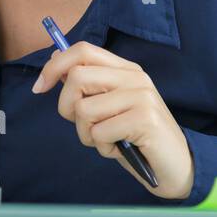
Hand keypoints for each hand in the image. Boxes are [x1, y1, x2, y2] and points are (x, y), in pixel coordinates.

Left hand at [32, 41, 193, 199]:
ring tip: (107, 140)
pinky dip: (103, 147)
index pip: (82, 50)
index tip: (40, 87)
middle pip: (77, 76)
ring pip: (84, 109)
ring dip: (88, 134)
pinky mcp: (145, 120)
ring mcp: (141, 97)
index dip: (54, 66)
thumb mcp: (109, 108)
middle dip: (67, 107)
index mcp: (125, 70)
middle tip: (85, 126)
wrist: (176, 167)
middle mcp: (135, 77)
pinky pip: (100, 132)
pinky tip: (120, 149)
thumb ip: (88, 87)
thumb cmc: (136, 138)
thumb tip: (53, 64)